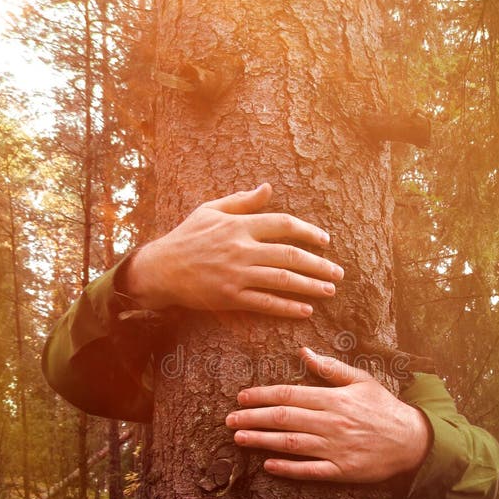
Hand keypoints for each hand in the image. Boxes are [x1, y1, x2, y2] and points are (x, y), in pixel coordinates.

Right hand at [123, 184, 342, 317]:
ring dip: (310, 286)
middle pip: (289, 255)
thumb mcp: (210, 210)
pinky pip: (265, 303)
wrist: (161, 269)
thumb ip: (242, 201)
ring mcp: (236, 274)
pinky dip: (287, 307)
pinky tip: (305, 310)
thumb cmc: (186, 237)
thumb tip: (268, 188)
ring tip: (329, 290)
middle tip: (338, 272)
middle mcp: (241, 249)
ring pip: (282, 280)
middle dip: (318, 264)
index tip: (325, 240)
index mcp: (239, 225)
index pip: (283, 225)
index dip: (308, 232)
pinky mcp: (230, 297)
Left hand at [226, 347, 431, 482]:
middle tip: (229, 419)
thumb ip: (330, 367)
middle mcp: (331, 422)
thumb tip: (304, 352)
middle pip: (284, 419)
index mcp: (334, 398)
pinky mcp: (341, 470)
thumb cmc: (383, 407)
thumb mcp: (361, 380)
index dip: (262, 395)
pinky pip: (310, 470)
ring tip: (239, 438)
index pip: (289, 394)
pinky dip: (288, 468)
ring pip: (291, 443)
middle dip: (253, 418)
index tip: (242, 397)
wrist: (412, 440)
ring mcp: (335, 448)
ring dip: (262, 441)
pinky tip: (268, 465)